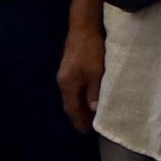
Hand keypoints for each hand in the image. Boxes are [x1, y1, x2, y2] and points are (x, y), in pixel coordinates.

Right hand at [57, 12, 105, 130]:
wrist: (83, 27)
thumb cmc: (91, 51)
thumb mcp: (96, 73)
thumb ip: (94, 93)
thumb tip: (93, 110)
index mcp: (68, 86)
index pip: (72, 109)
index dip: (79, 121)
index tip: (86, 133)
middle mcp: (63, 82)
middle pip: (70, 104)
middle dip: (78, 116)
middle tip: (88, 126)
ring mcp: (64, 74)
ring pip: (71, 96)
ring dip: (79, 106)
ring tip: (89, 114)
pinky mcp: (69, 67)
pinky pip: (73, 88)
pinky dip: (79, 96)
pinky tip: (87, 96)